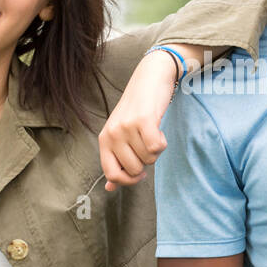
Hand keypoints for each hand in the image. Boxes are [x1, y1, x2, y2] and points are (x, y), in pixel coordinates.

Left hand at [98, 49, 178, 190]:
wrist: (150, 77)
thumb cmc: (137, 109)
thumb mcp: (121, 135)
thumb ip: (116, 160)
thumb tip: (110, 189)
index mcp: (104, 140)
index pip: (112, 175)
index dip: (128, 180)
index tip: (139, 173)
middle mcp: (112, 134)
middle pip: (134, 170)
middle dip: (146, 162)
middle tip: (146, 144)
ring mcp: (126, 127)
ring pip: (148, 159)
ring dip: (156, 150)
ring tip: (152, 132)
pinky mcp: (143, 120)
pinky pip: (157, 148)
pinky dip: (162, 142)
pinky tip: (159, 130)